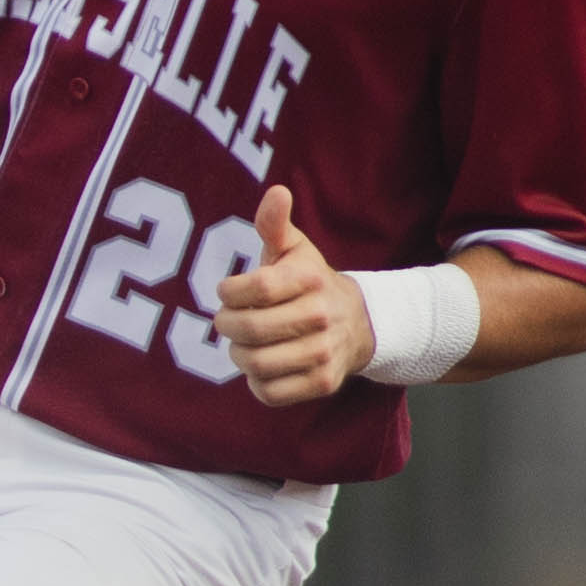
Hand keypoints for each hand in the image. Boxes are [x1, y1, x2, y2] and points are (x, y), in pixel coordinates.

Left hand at [211, 184, 372, 406]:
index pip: (256, 288)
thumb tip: (277, 192)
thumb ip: (275, 223)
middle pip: (251, 329)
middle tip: (227, 320)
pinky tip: (263, 365)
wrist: (358, 324)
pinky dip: (256, 382)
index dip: (230, 292)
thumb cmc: (308, 282)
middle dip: (227, 325)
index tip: (228, 291)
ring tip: (243, 343)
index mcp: (312, 279)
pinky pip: (269, 393)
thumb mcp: (293, 249)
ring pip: (255, 363)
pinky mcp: (322, 384)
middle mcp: (323, 316)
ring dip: (238, 354)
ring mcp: (324, 353)